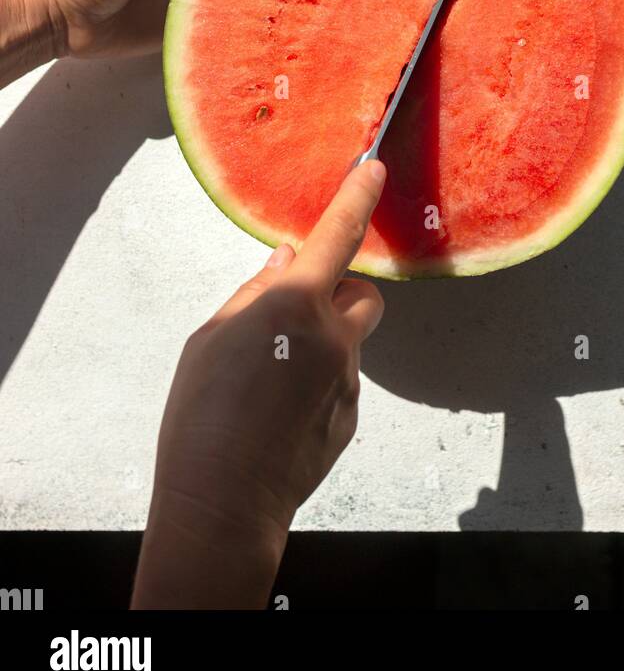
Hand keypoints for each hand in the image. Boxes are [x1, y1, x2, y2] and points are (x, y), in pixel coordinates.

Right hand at [131, 160, 386, 609]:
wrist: (224, 501)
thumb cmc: (203, 415)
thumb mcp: (211, 338)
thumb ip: (254, 294)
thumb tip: (284, 262)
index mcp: (293, 304)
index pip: (338, 235)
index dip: (357, 197)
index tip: (374, 169)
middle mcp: (334, 335)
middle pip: (359, 293)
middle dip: (336, 293)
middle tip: (294, 316)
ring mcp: (349, 378)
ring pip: (350, 340)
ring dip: (326, 341)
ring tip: (276, 377)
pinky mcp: (351, 414)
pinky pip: (342, 381)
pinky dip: (319, 383)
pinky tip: (281, 413)